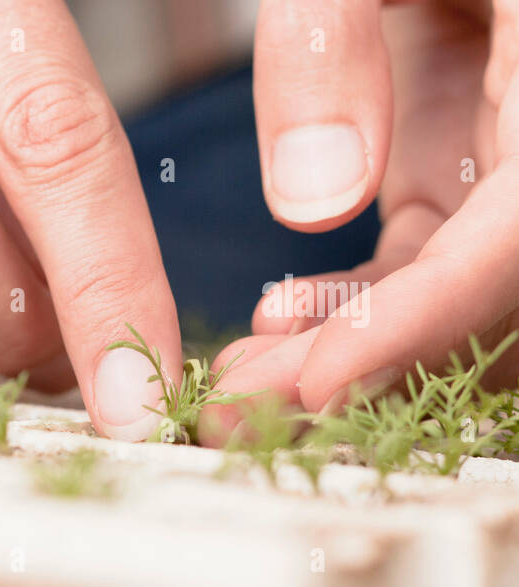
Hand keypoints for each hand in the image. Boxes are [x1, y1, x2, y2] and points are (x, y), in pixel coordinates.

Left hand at [203, 0, 518, 443]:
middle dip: (363, 366)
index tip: (316, 386)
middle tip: (234, 413)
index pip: (517, 237)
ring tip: (233, 388)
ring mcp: (517, 154)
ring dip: (348, 351)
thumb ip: (333, 31)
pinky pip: (431, 254)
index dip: (419, 323)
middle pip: (492, 292)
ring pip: (460, 290)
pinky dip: (356, 302)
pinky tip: (276, 321)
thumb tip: (315, 202)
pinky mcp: (471, 155)